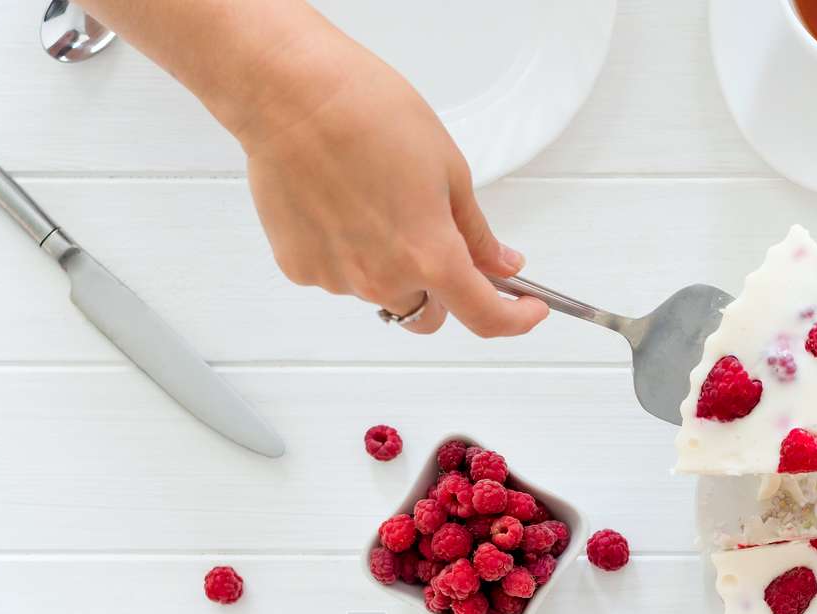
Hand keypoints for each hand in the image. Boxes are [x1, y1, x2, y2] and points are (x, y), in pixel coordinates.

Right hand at [227, 10, 547, 337]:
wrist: (290, 91)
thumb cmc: (366, 113)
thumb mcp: (448, 169)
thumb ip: (476, 231)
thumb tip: (500, 263)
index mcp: (431, 256)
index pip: (485, 317)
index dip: (515, 319)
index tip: (527, 311)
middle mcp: (385, 279)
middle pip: (428, 316)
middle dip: (441, 292)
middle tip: (435, 242)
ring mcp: (339, 279)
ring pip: (382, 294)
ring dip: (390, 269)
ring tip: (374, 205)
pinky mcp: (301, 268)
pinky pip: (338, 277)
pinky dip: (348, 254)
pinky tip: (341, 207)